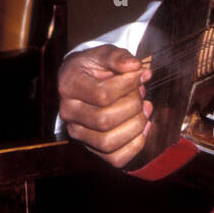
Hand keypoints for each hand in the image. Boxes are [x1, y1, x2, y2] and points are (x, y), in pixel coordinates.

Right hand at [58, 44, 152, 167]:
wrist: (83, 80)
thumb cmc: (94, 67)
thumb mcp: (103, 54)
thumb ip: (118, 57)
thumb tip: (135, 66)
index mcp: (69, 86)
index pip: (102, 95)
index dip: (128, 85)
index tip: (139, 74)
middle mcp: (68, 112)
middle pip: (104, 120)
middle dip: (133, 106)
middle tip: (141, 92)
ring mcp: (78, 133)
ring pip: (108, 142)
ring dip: (136, 126)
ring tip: (145, 108)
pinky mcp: (91, 147)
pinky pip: (115, 159)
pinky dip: (135, 146)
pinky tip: (143, 127)